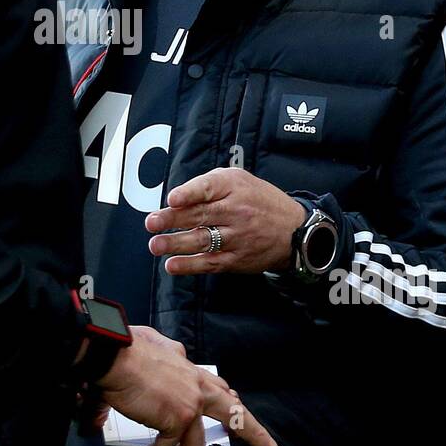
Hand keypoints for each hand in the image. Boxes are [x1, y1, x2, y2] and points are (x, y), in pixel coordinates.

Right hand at [95, 325, 277, 445]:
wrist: (115, 355)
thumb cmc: (125, 348)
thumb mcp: (153, 342)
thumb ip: (164, 351)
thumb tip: (168, 354)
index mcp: (189, 368)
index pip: (217, 387)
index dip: (228, 398)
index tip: (236, 401)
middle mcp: (196, 385)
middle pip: (233, 411)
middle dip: (253, 431)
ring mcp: (190, 404)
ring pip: (194, 444)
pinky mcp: (177, 419)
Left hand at [145, 168, 305, 274]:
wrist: (293, 230)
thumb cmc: (259, 201)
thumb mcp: (239, 180)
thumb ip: (208, 185)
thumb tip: (175, 198)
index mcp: (233, 187)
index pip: (209, 188)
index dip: (189, 194)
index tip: (172, 199)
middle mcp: (236, 211)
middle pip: (200, 215)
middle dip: (172, 220)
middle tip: (152, 223)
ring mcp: (237, 237)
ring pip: (203, 240)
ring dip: (176, 244)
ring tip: (156, 244)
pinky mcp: (236, 259)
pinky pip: (210, 262)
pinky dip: (190, 265)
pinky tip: (173, 265)